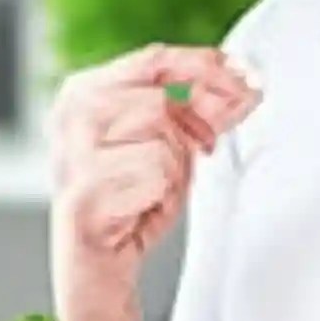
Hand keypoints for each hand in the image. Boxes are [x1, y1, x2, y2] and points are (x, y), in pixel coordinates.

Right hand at [47, 42, 261, 320]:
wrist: (100, 261)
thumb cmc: (133, 196)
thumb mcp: (175, 143)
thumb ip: (205, 110)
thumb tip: (247, 83)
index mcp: (85, 90)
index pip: (155, 58)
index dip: (207, 65)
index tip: (246, 73)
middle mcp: (72, 115)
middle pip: (163, 96)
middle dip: (195, 123)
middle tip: (202, 146)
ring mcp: (73, 152)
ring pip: (160, 131)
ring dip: (175, 163)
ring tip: (156, 184)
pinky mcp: (84, 192)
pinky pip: (156, 171)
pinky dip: (164, 191)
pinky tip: (143, 204)